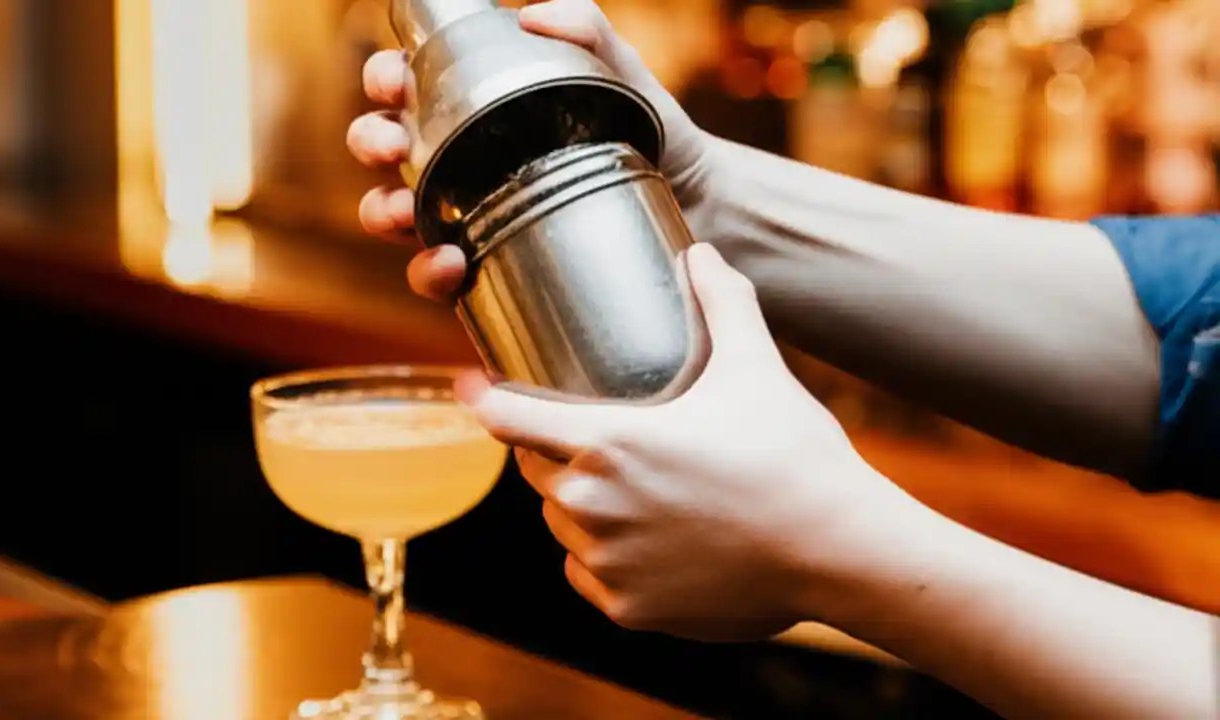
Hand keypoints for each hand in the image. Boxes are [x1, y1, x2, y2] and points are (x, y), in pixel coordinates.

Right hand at [347, 0, 719, 300]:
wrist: (701, 210)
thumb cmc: (660, 135)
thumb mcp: (626, 75)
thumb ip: (588, 31)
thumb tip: (531, 15)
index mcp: (484, 109)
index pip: (411, 87)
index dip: (385, 80)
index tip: (393, 82)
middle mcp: (468, 162)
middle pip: (387, 149)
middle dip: (370, 142)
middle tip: (391, 145)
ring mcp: (474, 218)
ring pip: (397, 215)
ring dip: (381, 211)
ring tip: (403, 212)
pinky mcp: (492, 271)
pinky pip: (440, 277)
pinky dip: (430, 272)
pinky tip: (453, 262)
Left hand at [455, 244, 918, 641]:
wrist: (838, 552)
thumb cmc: (793, 457)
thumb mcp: (755, 367)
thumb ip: (722, 302)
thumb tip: (701, 251)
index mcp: (606, 442)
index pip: (506, 418)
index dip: (483, 397)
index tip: (470, 383)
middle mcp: (590, 506)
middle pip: (535, 471)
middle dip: (551, 449)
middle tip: (589, 435)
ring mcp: (607, 563)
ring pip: (562, 524)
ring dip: (578, 504)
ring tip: (626, 487)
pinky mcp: (627, 609)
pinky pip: (588, 573)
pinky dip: (602, 556)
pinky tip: (641, 539)